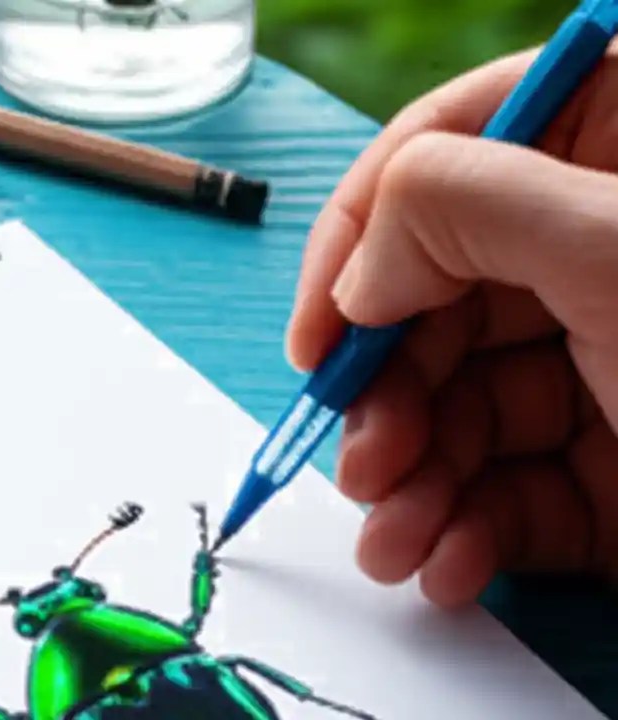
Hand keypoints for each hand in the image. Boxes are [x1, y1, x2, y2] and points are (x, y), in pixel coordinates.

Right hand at [287, 46, 617, 607]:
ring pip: (457, 404)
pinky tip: (449, 564)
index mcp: (614, 150)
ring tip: (395, 540)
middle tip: (359, 463)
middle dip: (386, 399)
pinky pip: (504, 483)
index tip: (319, 335)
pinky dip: (464, 531)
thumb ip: (460, 207)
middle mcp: (593, 247)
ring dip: (408, 483)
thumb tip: (361, 270)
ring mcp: (600, 356)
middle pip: (431, 301)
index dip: (355, 244)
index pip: (441, 155)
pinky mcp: (609, 457)